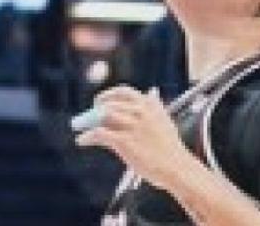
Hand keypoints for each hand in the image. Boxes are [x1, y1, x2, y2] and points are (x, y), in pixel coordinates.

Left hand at [74, 87, 199, 189]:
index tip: (100, 101)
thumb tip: (149, 94)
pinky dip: (87, 136)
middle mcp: (140, 111)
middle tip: (91, 117)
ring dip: (90, 121)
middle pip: (110, 104)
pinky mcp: (124, 141)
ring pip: (103, 115)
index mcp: (149, 105)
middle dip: (97, 109)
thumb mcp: (164, 122)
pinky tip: (82, 140)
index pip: (123, 92)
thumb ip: (153, 109)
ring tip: (85, 128)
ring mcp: (131, 125)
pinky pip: (99, 133)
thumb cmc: (170, 148)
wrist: (177, 168)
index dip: (108, 95)